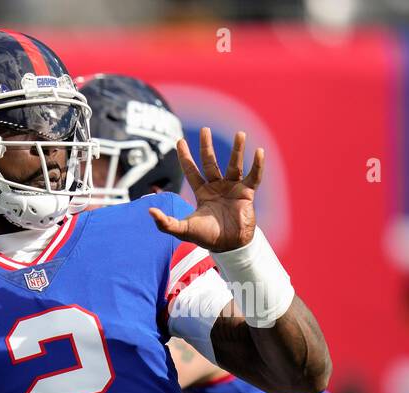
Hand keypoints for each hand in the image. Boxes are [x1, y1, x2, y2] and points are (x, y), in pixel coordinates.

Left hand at [149, 127, 262, 251]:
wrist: (228, 246)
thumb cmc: (206, 237)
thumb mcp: (182, 229)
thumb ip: (165, 222)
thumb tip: (149, 210)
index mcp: (202, 192)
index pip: (191, 171)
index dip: (185, 157)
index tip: (179, 141)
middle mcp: (217, 187)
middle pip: (211, 162)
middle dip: (206, 147)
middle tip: (204, 130)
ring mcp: (232, 188)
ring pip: (234, 164)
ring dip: (238, 150)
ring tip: (240, 133)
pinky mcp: (247, 193)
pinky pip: (254, 176)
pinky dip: (257, 165)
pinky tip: (259, 152)